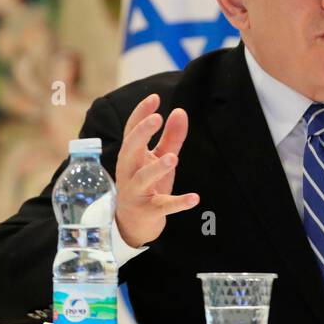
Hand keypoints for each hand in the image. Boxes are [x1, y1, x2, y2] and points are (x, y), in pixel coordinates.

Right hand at [114, 94, 198, 246]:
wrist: (133, 225)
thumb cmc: (147, 186)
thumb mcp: (158, 159)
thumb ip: (170, 137)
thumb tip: (180, 111)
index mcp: (131, 156)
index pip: (131, 131)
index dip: (141, 113)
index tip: (154, 98)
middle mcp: (129, 172)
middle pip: (130, 149)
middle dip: (142, 133)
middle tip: (157, 118)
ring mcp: (136, 192)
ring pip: (144, 178)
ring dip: (157, 168)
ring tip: (173, 158)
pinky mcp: (148, 211)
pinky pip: (163, 206)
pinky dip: (179, 203)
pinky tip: (195, 198)